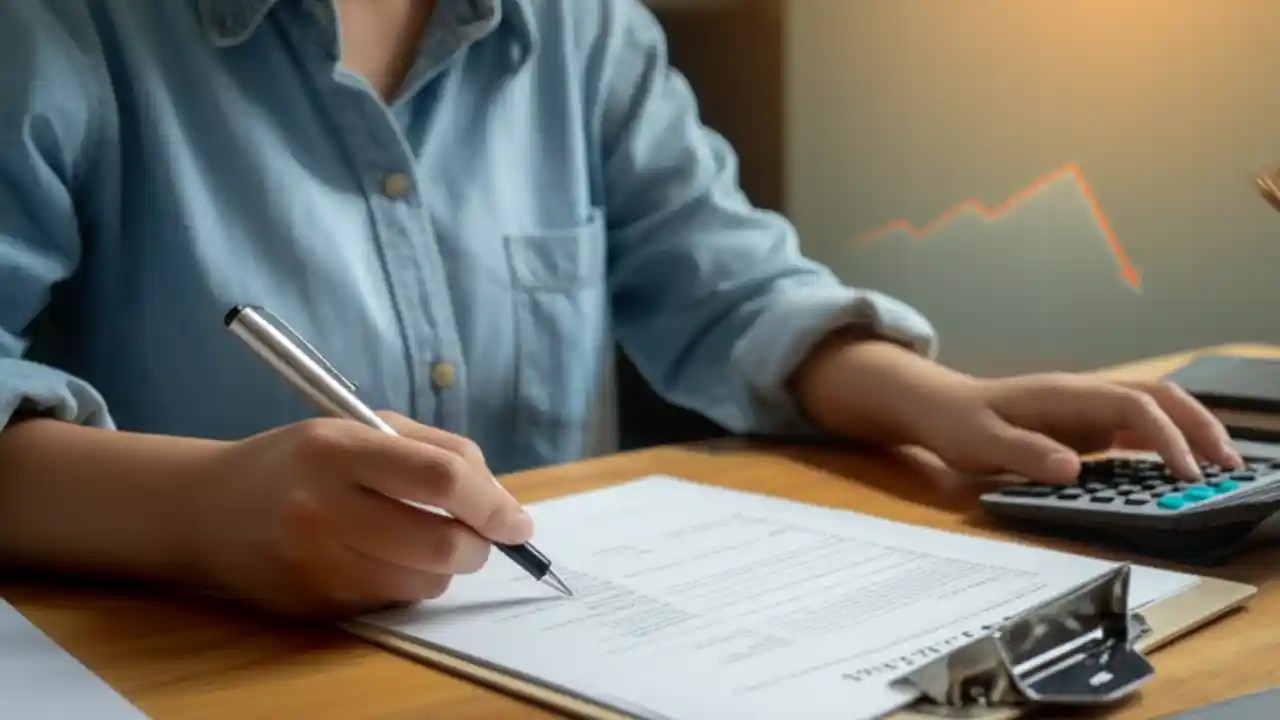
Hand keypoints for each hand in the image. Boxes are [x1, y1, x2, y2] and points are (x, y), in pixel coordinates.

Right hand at [188, 413, 531, 616]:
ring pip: (424, 582)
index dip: (492, 502)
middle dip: (480, 544)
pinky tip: (386, 558)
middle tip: (483, 535)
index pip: (440, 479)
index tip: (517, 519)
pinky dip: (410, 583)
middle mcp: (323, 508)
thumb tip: (501, 500)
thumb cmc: (300, 461)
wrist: (205, 509)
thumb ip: (435, 451)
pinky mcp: (314, 604)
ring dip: (447, 566)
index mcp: (338, 450)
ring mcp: (316, 563)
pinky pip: (393, 602)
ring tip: (428, 541)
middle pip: (440, 542)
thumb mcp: (358, 428)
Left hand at [910, 373, 1243, 483]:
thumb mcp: (978, 443)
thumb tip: (1073, 467)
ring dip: (1191, 433)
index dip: (1164, 436)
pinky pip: (1137, 432)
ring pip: (1155, 412)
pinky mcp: (1086, 429)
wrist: (939, 407)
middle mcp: (1085, 397)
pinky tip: (1184, 471)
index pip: (1132, 407)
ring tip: (1222, 468)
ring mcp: (1088, 411)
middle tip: (1229, 465)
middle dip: (1198, 426)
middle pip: (1158, 398)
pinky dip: (1167, 446)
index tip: (1183, 472)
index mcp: (1064, 395)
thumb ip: (1022, 453)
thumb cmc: (956, 422)